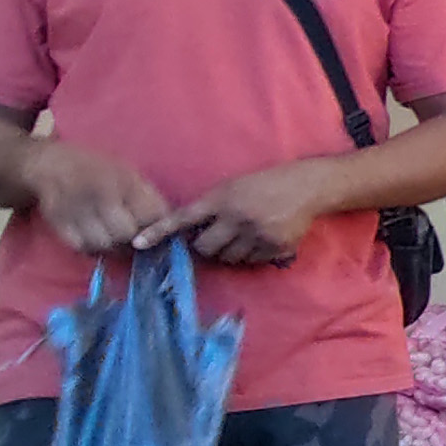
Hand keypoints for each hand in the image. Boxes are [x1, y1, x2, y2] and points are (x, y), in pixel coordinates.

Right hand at [22, 142, 170, 255]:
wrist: (49, 163)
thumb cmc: (96, 168)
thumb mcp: (128, 172)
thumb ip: (148, 197)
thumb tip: (168, 223)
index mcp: (123, 179)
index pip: (150, 216)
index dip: (156, 228)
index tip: (155, 230)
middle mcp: (99, 193)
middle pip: (126, 234)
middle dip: (134, 240)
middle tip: (133, 238)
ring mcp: (76, 208)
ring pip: (103, 245)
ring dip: (113, 247)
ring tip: (115, 239)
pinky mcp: (58, 221)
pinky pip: (81, 247)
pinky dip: (92, 248)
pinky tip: (95, 238)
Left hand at [136, 159, 340, 264]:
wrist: (309, 186)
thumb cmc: (266, 183)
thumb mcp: (234, 186)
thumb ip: (213, 206)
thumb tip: (192, 233)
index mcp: (223, 198)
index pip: (184, 218)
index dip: (159, 232)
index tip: (137, 243)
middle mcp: (238, 218)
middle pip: (205, 248)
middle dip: (206, 246)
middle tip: (216, 238)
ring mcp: (258, 235)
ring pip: (229, 258)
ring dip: (230, 252)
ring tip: (243, 236)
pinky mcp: (276, 248)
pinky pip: (252, 261)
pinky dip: (252, 254)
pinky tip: (263, 239)